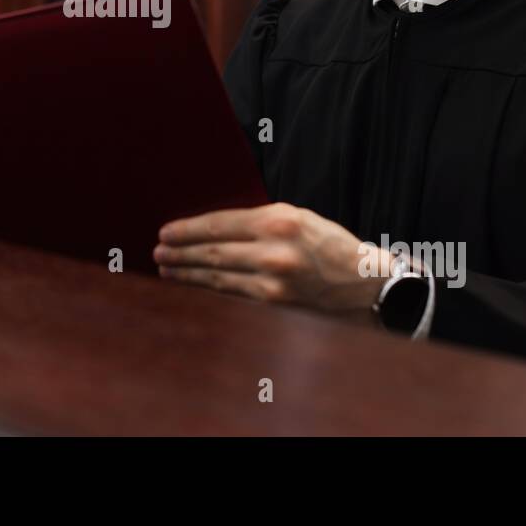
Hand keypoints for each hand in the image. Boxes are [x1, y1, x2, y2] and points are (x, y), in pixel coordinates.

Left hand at [154, 202, 393, 318]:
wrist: (366, 286)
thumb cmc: (330, 247)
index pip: (219, 224)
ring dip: (187, 274)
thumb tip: (212, 229)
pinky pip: (232, 297)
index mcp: (278, 220)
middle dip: (180, 253)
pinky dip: (208, 292)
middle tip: (159, 253)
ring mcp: (273, 283)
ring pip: (218, 277)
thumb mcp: (298, 218)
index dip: (187, 230)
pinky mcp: (275, 307)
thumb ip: (259, 221)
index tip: (166, 232)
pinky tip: (193, 289)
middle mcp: (273, 250)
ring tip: (167, 270)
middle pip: (212, 251)